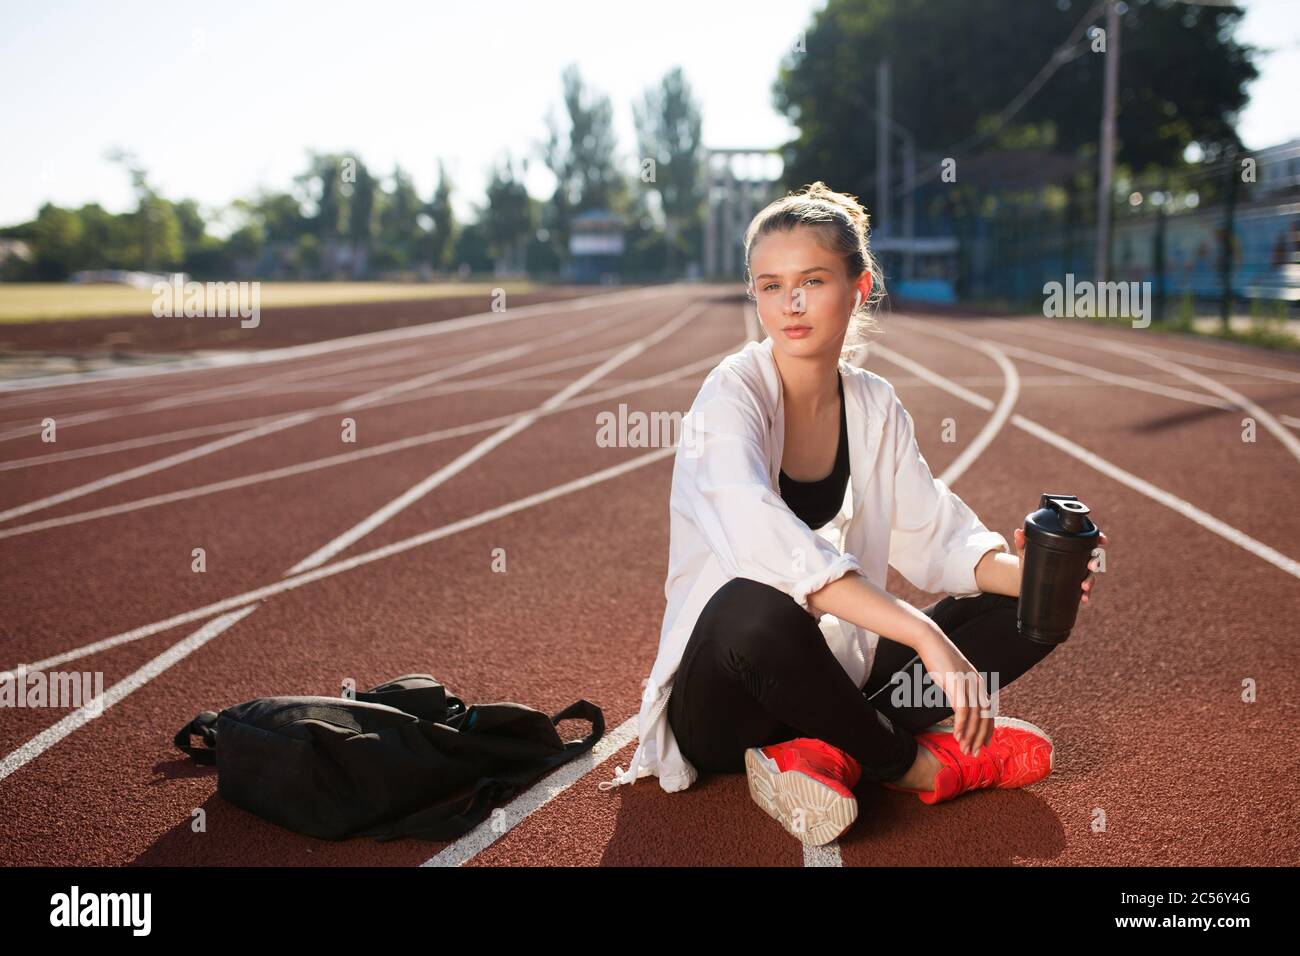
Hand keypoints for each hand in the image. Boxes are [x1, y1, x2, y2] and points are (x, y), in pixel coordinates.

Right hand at [914, 628, 993, 756]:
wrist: (930, 640)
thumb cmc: (939, 659)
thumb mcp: (954, 677)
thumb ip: (960, 691)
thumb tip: (960, 708)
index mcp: (979, 683)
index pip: (988, 712)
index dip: (987, 730)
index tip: (982, 745)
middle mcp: (977, 684)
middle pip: (984, 717)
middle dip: (980, 738)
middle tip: (973, 753)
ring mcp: (968, 683)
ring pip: (975, 716)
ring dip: (970, 736)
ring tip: (964, 749)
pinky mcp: (957, 683)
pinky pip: (962, 709)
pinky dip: (961, 725)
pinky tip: (957, 735)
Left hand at [1013, 528, 1108, 605]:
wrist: (1024, 580)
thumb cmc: (1029, 560)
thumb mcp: (1026, 552)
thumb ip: (1022, 542)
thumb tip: (1018, 532)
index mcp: (1068, 546)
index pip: (1086, 540)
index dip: (1098, 538)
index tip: (1103, 540)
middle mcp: (1075, 559)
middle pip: (1092, 557)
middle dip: (1095, 561)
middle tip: (1091, 566)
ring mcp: (1075, 573)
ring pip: (1090, 575)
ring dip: (1091, 581)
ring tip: (1084, 587)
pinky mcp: (1072, 586)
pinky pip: (1083, 590)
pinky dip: (1085, 594)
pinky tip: (1084, 599)